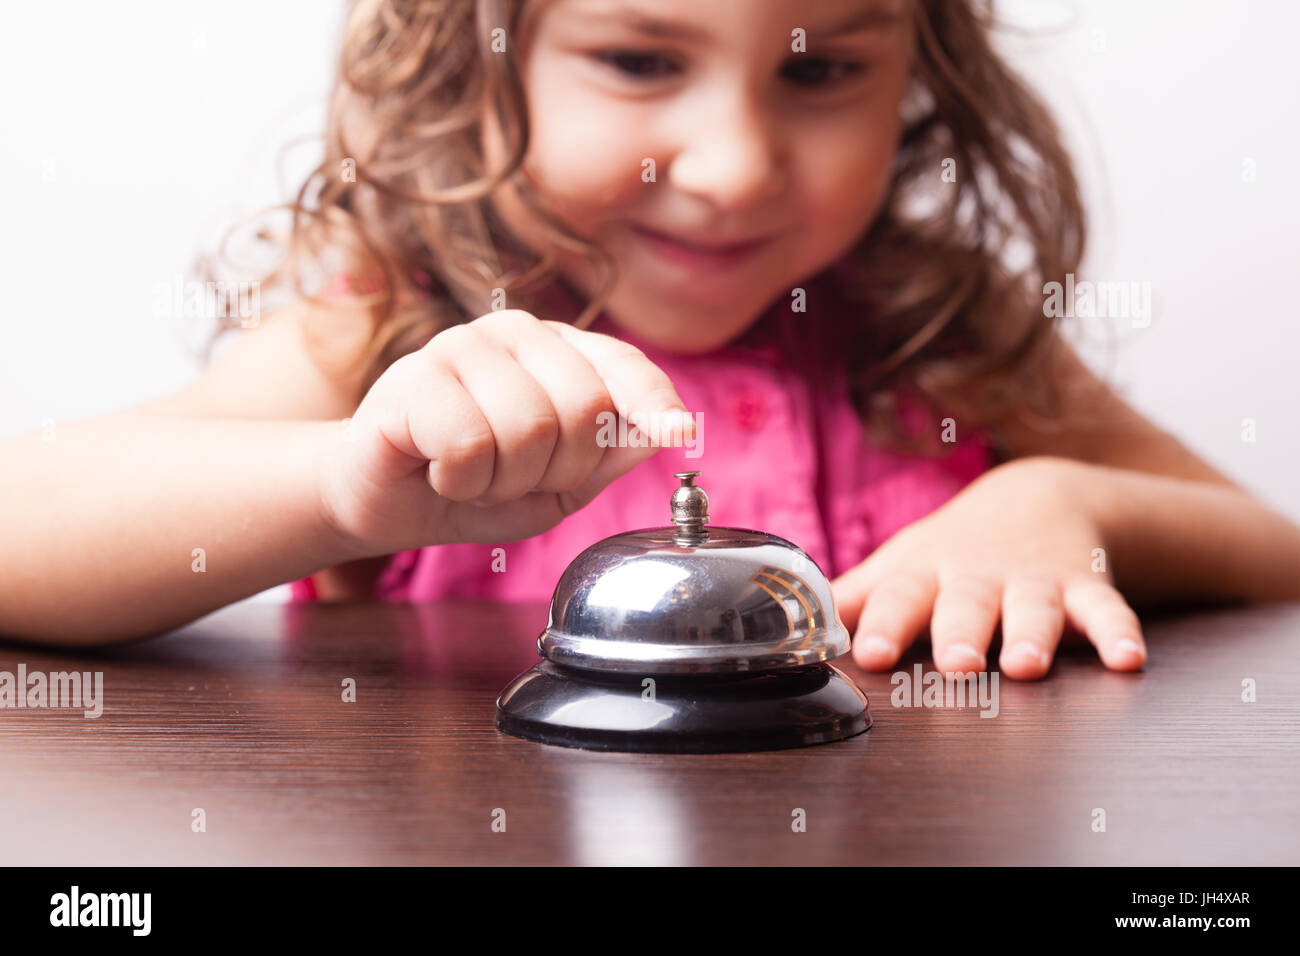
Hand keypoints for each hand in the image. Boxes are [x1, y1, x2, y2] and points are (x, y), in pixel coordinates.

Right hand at [318, 309, 692, 555]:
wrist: (381, 499)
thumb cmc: (472, 484)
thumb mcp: (560, 483)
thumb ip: (610, 454)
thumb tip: (669, 429)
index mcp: (558, 350)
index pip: (625, 366)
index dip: (654, 403)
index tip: (679, 432)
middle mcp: (515, 333)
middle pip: (584, 408)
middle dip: (557, 470)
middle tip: (513, 478)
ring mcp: (462, 346)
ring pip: (528, 429)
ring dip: (502, 481)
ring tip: (474, 475)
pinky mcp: (413, 376)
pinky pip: (468, 444)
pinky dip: (459, 481)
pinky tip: (438, 470)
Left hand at [830, 456, 1147, 679]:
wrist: (1036, 495)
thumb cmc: (950, 550)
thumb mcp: (900, 566)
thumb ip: (851, 599)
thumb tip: (787, 628)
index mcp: (924, 574)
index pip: (897, 597)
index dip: (881, 622)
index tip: (868, 651)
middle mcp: (977, 577)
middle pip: (965, 604)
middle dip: (959, 632)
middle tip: (955, 664)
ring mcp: (1033, 580)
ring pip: (1033, 606)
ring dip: (1032, 633)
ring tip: (1026, 665)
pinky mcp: (1085, 584)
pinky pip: (1106, 607)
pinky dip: (1119, 631)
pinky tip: (1129, 660)